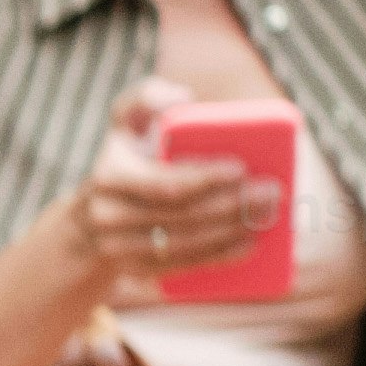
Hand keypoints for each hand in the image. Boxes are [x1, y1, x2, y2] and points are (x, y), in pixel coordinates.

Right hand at [45, 77, 259, 317]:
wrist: (93, 215)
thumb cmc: (128, 156)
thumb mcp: (127, 120)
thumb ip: (146, 95)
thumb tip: (180, 97)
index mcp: (109, 175)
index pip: (164, 183)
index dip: (203, 179)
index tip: (241, 168)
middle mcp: (106, 215)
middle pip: (180, 215)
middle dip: (231, 205)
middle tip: (272, 192)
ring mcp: (116, 248)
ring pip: (183, 243)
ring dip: (230, 231)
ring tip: (269, 215)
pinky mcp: (132, 270)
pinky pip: (180, 266)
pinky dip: (217, 256)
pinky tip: (249, 244)